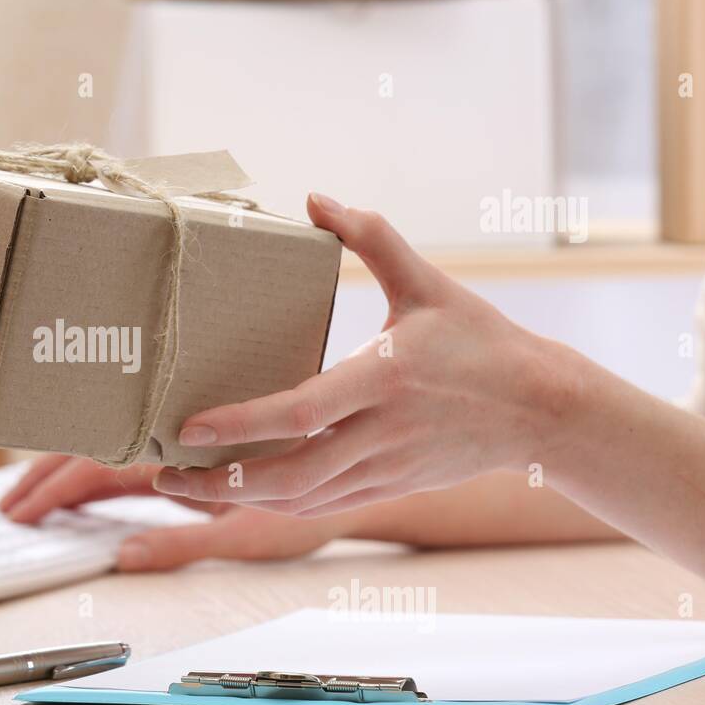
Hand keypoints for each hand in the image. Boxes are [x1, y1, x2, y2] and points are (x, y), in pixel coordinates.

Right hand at [0, 455, 345, 569]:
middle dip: (43, 480)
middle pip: (89, 455)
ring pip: (105, 452)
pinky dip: (95, 471)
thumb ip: (181, 544)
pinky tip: (84, 484)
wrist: (357, 461)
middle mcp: (172, 444)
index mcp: (177, 460)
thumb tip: (121, 557)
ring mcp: (178, 447)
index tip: (19, 511)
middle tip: (9, 507)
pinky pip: (128, 457)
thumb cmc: (311, 501)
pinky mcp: (190, 453)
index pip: (94, 470)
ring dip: (65, 473)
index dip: (51, 491)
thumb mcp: (243, 534)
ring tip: (31, 495)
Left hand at [152, 193, 567, 518]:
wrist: (541, 410)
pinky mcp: (389, 486)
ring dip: (238, 500)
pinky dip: (275, 507)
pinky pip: (322, 507)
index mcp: (383, 379)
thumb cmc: (481, 340)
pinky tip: (241, 495)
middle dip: (220, 481)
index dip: (240, 424)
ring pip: (300, 500)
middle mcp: (379, 433)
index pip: (299, 413)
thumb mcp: (429, 283)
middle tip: (163, 472)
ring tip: (184, 486)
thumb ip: (374, 238)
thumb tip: (317, 197)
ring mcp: (384, 468)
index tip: (189, 427)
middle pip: (289, 475)